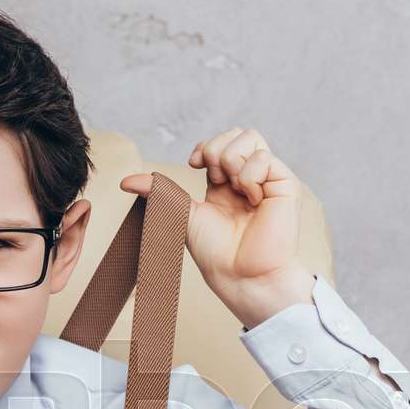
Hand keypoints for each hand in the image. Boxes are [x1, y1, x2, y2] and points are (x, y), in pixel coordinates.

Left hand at [121, 127, 313, 328]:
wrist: (241, 275)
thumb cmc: (216, 253)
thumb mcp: (181, 215)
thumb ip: (159, 192)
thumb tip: (125, 181)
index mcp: (225, 185)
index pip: (219, 144)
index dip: (205, 147)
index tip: (194, 164)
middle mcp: (247, 179)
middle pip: (235, 133)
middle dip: (216, 149)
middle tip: (213, 179)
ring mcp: (267, 180)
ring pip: (251, 138)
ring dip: (231, 159)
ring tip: (232, 188)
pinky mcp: (284, 185)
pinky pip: (265, 157)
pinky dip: (249, 173)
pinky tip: (250, 197)